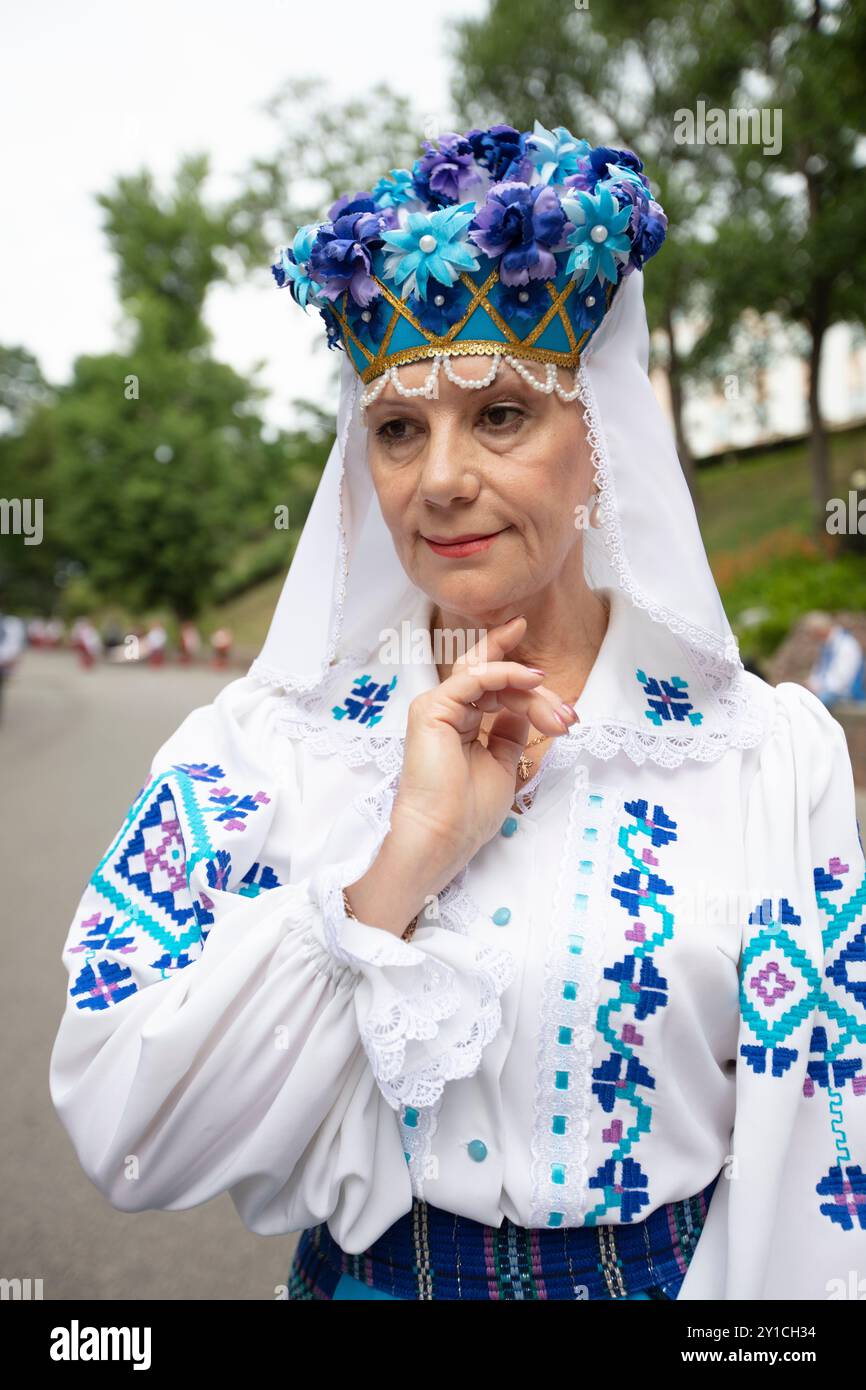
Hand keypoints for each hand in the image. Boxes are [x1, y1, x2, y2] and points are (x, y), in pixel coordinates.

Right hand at [344, 616, 577, 933]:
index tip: (549, 672)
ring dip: (530, 689)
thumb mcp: (502, 764)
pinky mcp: (432, 708)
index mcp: (460, 723)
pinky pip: (473, 678)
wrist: (443, 837)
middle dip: (537, 692)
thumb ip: (510, 732)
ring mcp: (437, 707)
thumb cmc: (468, 813)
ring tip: (559, 714)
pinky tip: (532, 680)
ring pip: (490, 676)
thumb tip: (525, 707)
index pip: (491, 684)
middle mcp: (446, 710)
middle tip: (568, 717)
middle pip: (496, 678)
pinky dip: (504, 673)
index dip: (520, 673)